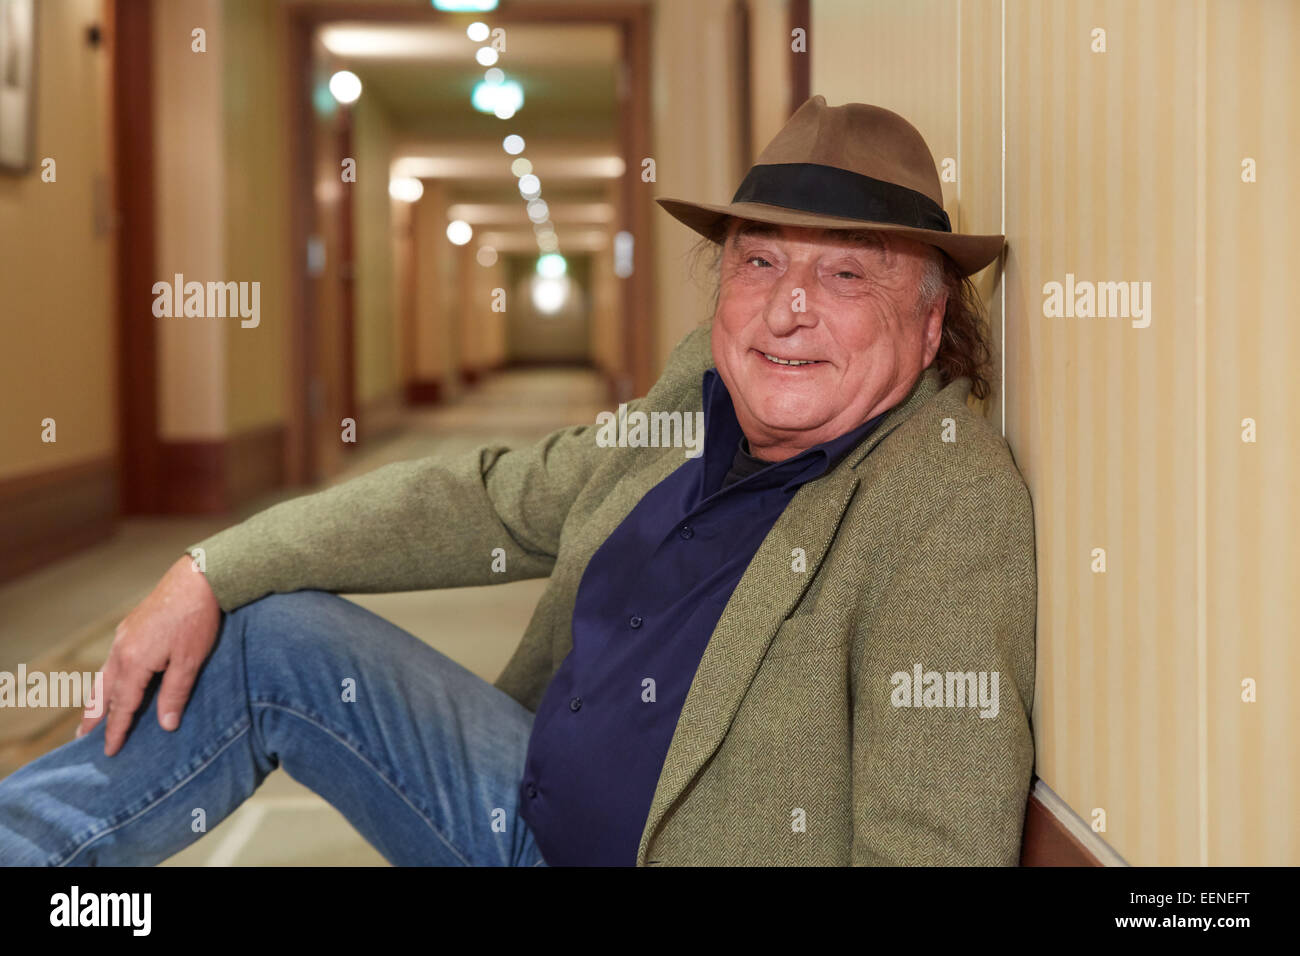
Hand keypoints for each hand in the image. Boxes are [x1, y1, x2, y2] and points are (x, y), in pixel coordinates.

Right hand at [78, 554, 221, 755]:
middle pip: (103, 692)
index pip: (122, 705)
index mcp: (134, 662)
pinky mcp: (130, 627)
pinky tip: (113, 682)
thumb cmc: (196, 620)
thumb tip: (166, 726)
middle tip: (81, 739)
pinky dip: (107, 678)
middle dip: (94, 717)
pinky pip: (112, 661)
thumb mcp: (189, 661)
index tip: (110, 751)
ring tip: (90, 716)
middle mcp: (121, 650)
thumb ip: (175, 694)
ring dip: (97, 698)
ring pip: (104, 675)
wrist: (197, 579)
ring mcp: (123, 637)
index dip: (116, 730)